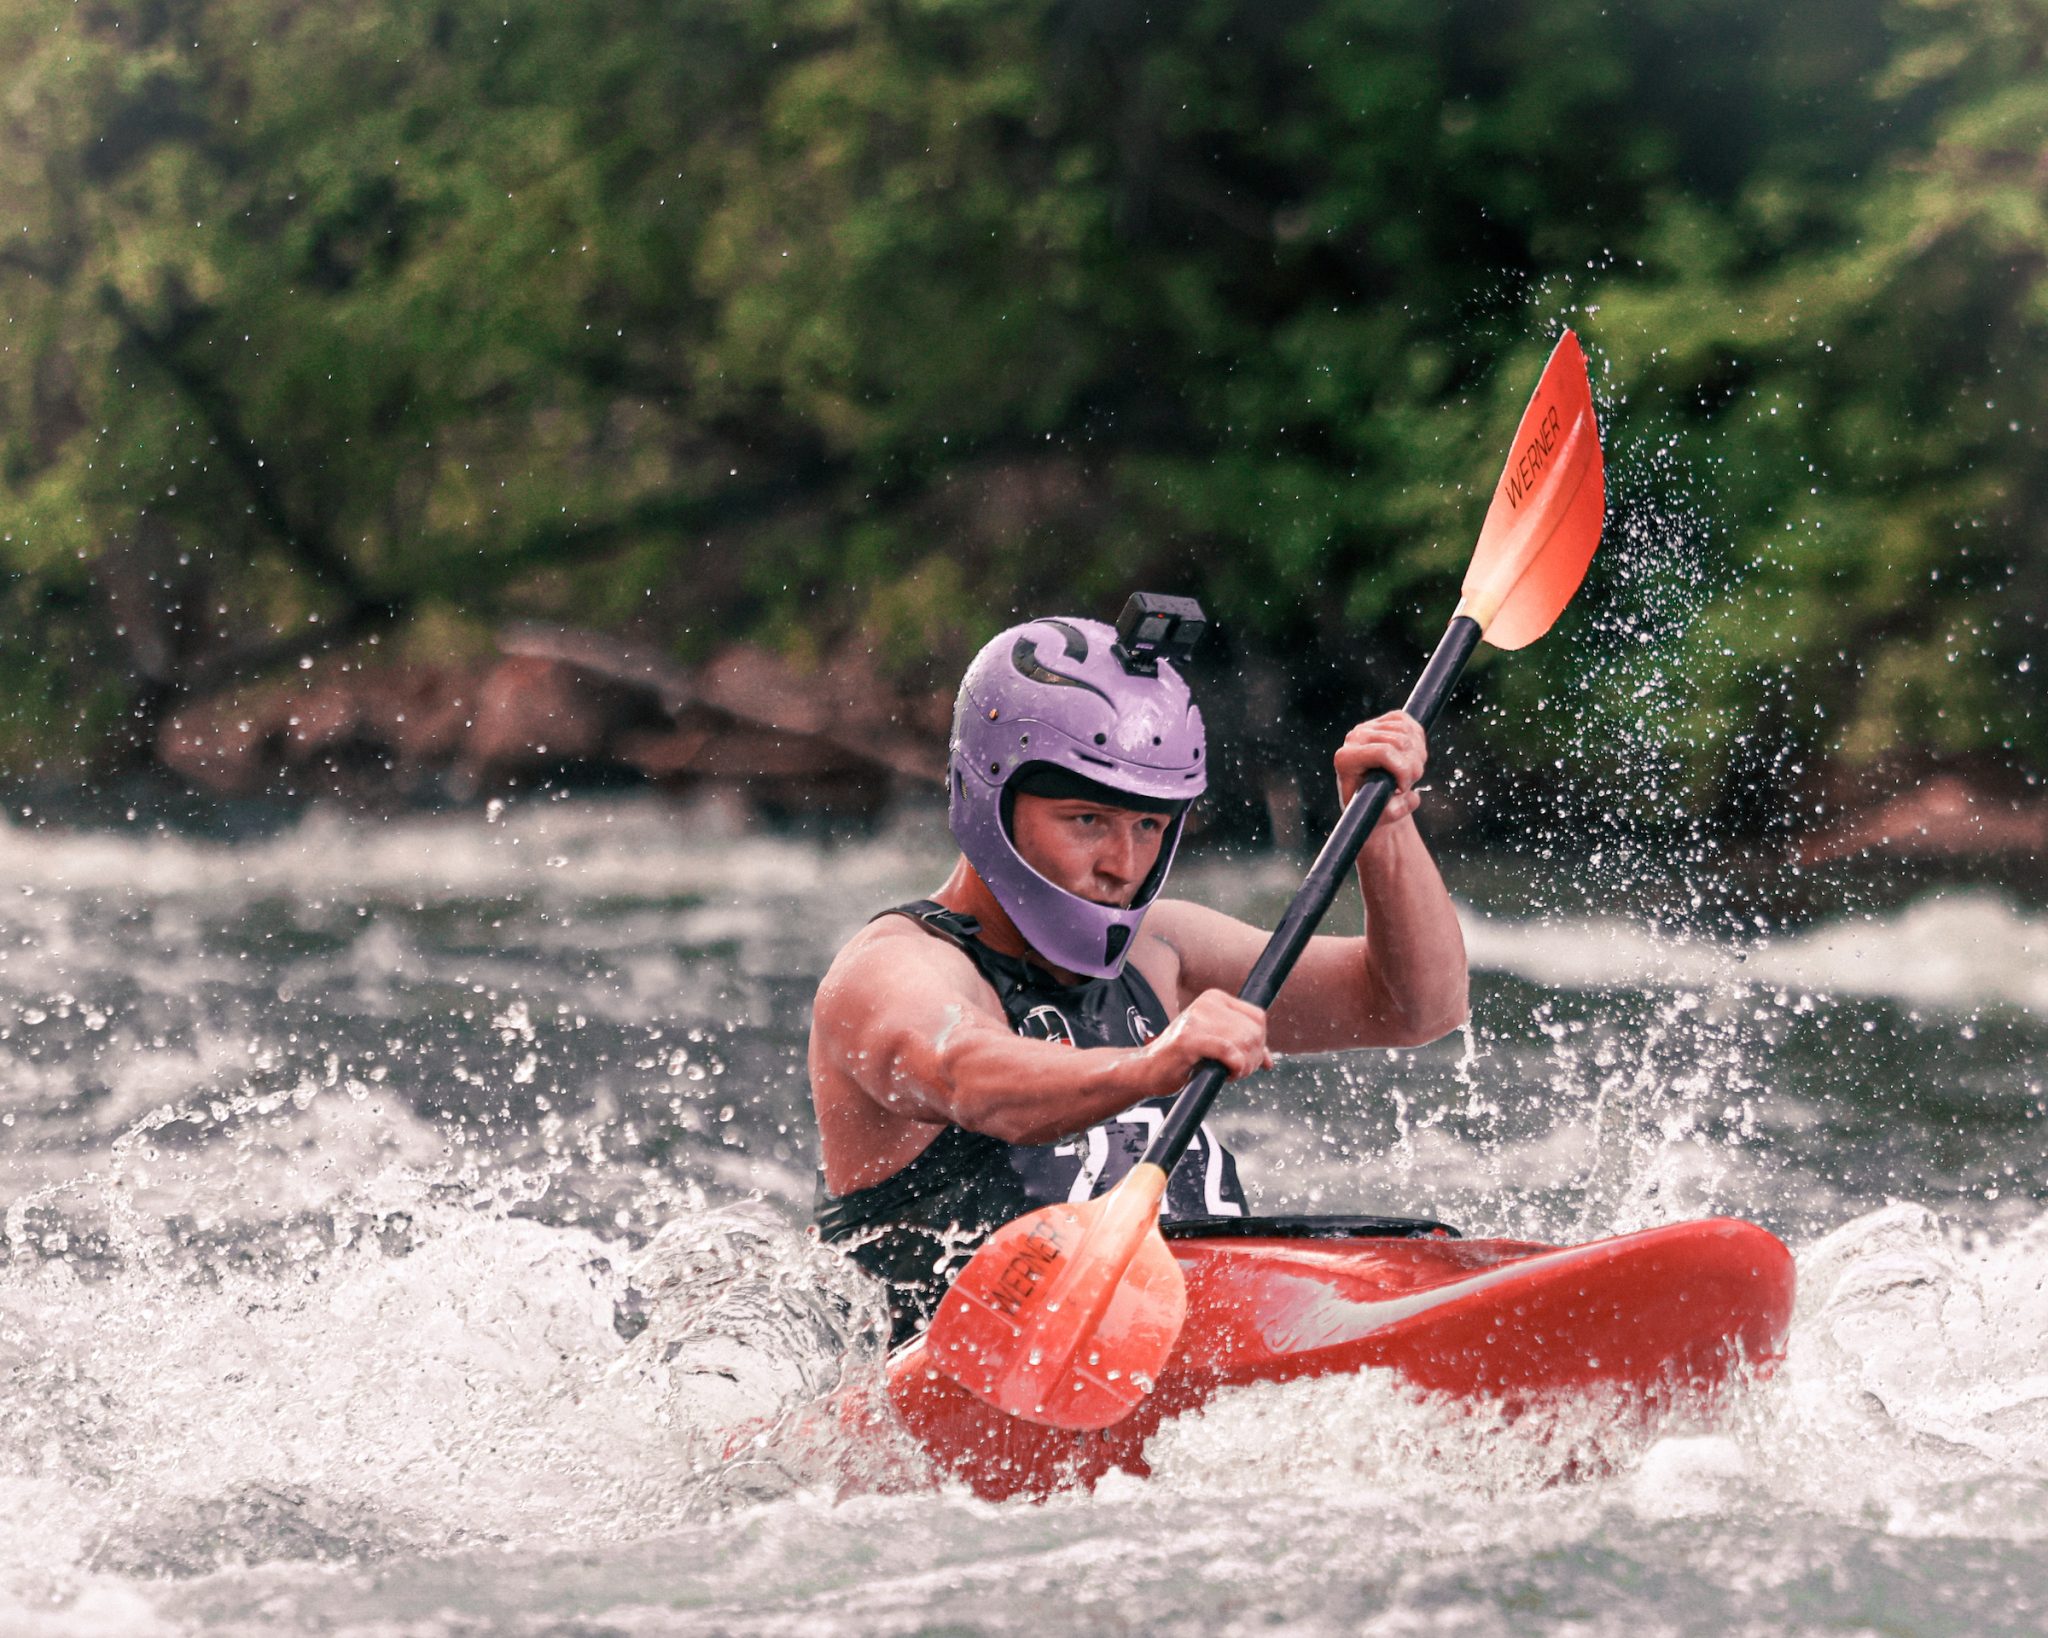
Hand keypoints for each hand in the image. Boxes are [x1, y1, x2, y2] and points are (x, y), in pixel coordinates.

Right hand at [1131, 989, 1272, 1092]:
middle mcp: (1206, 1003)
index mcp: (1214, 998)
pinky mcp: (1187, 1039)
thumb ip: (1243, 1048)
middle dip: (1252, 1058)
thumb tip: (1269, 1061)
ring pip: (1243, 1041)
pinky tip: (1226, 1074)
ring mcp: (1196, 1020)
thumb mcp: (1216, 1046)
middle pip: (1253, 1031)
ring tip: (1229, 1074)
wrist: (1147, 1070)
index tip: (1247, 1060)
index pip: (1258, 1017)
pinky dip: (1234, 1065)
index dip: (1260, 1043)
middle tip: (1237, 1072)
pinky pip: (1227, 1050)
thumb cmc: (1182, 1059)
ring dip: (1243, 1066)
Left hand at [1334, 711, 1427, 826]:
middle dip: (1413, 766)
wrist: (1371, 799)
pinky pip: (1408, 722)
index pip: (1383, 752)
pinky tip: (1414, 757)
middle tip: (1409, 784)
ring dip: (1418, 755)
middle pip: (1400, 741)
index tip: (1403, 789)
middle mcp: (1354, 738)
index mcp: (1346, 759)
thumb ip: (1394, 812)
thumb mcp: (1381, 817)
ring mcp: (1368, 727)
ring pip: (1407, 731)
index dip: (1403, 770)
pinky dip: (1418, 740)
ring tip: (1411, 774)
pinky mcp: (1382, 721)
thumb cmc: (1372, 809)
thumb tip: (1407, 799)